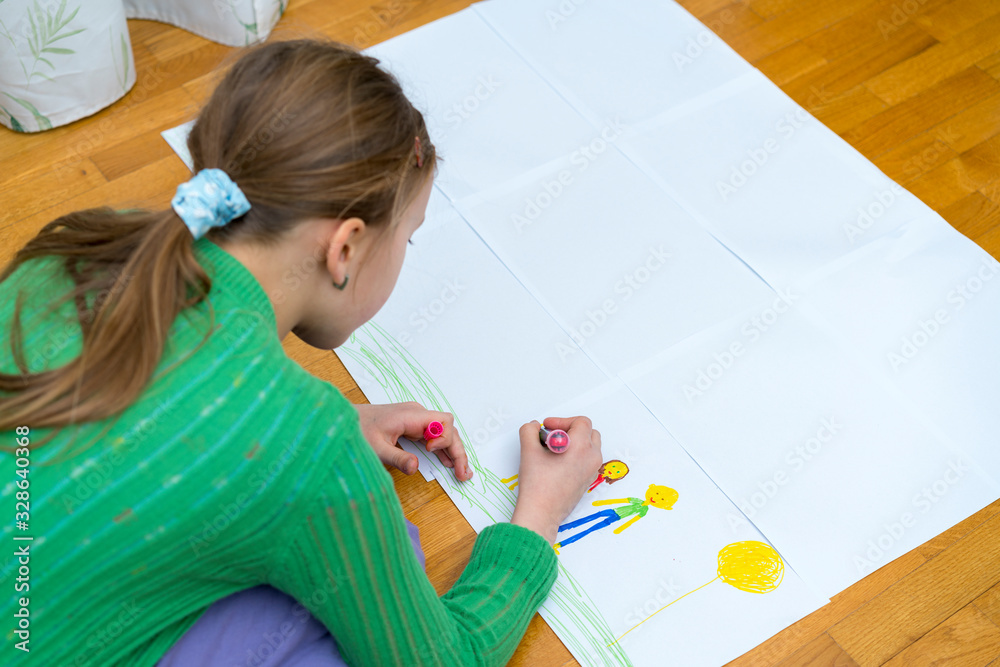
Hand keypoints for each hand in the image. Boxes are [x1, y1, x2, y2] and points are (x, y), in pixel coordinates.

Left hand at [353, 402, 471, 480]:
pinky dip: (442, 450)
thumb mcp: (376, 448)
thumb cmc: (358, 430)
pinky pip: (433, 436)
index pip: (443, 421)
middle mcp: (417, 414)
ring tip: (462, 472)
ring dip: (453, 451)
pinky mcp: (412, 426)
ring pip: (444, 433)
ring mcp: (416, 420)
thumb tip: (416, 467)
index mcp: (411, 415)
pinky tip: (447, 463)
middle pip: (448, 429)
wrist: (343, 419)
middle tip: (464, 473)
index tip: (430, 452)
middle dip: (458, 451)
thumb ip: (396, 458)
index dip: (444, 439)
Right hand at [509, 416, 602, 542]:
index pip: (581, 422)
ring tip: (554, 450)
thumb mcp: (528, 451)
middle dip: (570, 430)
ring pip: (589, 446)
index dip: (562, 420)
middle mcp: (591, 458)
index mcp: (581, 447)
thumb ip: (529, 431)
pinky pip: (587, 460)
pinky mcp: (588, 481)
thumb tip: (533, 427)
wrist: (541, 514)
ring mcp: (591, 471)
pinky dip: (576, 455)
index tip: (548, 427)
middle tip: (551, 436)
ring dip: (574, 442)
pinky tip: (558, 463)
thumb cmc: (538, 486)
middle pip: (589, 432)